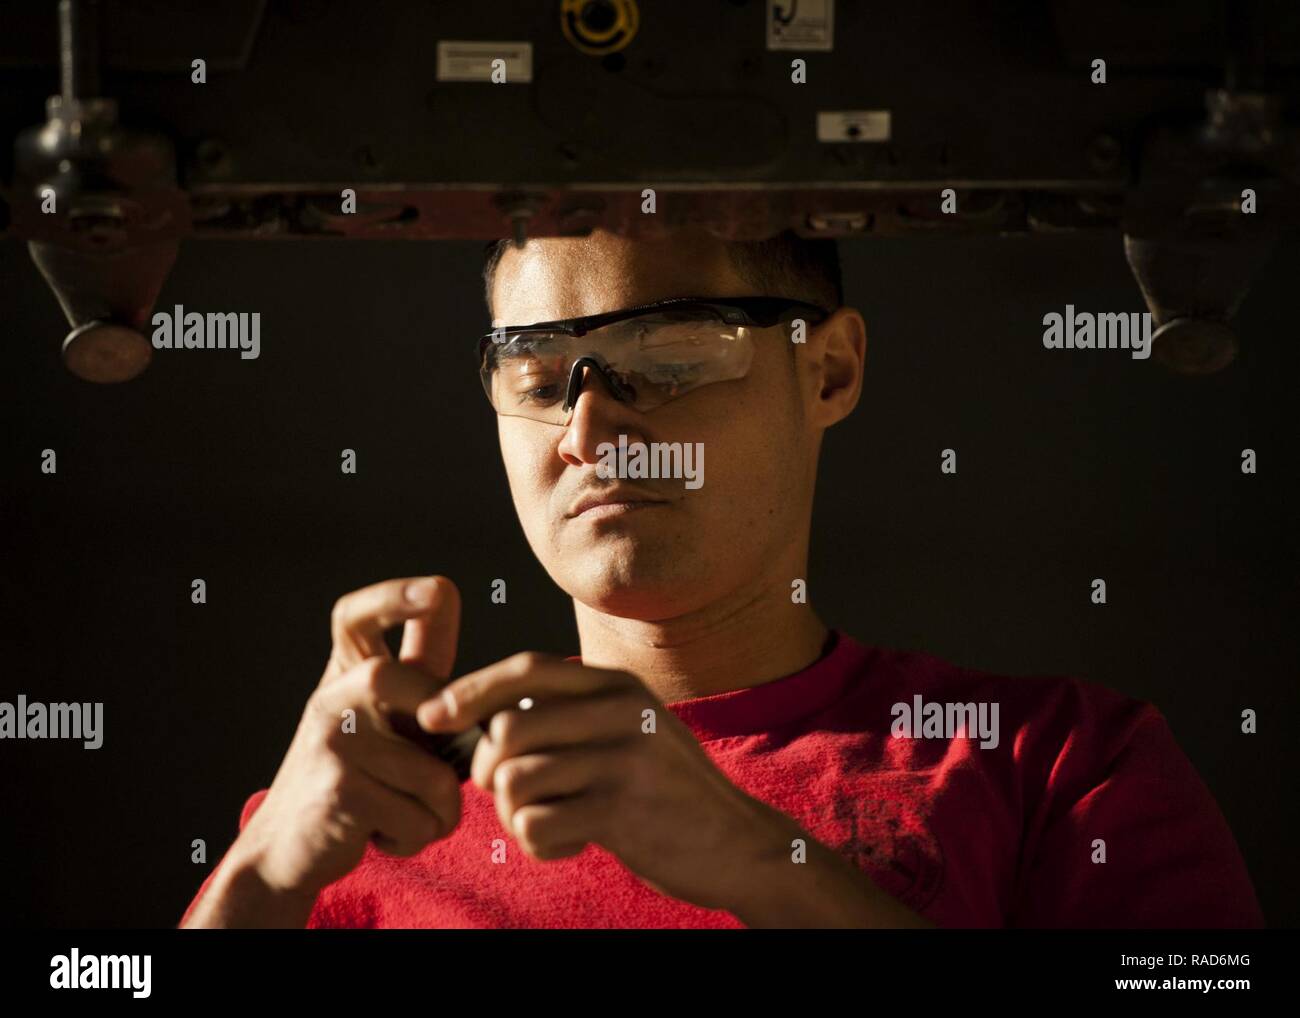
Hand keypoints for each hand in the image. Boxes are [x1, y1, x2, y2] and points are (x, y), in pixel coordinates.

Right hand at [233, 576, 464, 898]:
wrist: (286, 848)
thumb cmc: (357, 779)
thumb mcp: (382, 720)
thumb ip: (423, 682)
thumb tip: (482, 647)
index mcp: (349, 672)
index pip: (358, 616)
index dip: (397, 595)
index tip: (437, 588)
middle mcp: (336, 695)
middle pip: (421, 692)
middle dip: (454, 744)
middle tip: (434, 777)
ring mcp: (335, 740)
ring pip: (439, 776)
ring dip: (436, 810)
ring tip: (400, 810)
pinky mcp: (342, 791)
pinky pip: (422, 816)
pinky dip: (418, 836)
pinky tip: (384, 833)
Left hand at [414, 652, 780, 911]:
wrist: (738, 844)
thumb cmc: (664, 790)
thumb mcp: (626, 730)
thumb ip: (569, 713)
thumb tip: (480, 715)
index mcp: (616, 684)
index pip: (524, 669)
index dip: (468, 690)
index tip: (430, 716)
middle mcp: (619, 709)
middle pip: (505, 730)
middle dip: (489, 772)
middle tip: (515, 799)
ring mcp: (623, 757)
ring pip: (514, 780)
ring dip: (516, 816)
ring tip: (551, 824)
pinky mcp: (621, 808)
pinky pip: (536, 825)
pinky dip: (540, 845)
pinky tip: (571, 845)